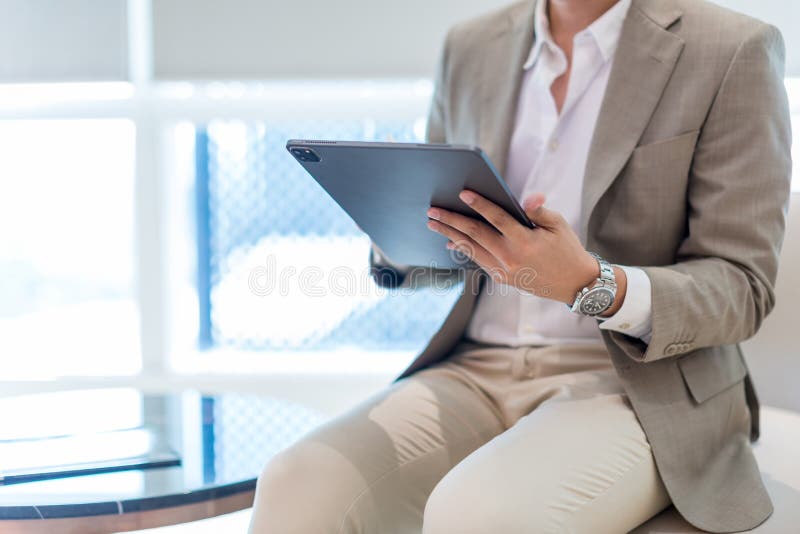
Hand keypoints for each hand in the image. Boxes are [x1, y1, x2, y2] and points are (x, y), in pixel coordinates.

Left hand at [426, 190, 599, 304]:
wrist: (573, 283)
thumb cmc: (566, 248)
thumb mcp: (557, 225)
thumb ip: (538, 211)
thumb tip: (528, 198)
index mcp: (525, 240)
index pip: (497, 218)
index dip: (479, 204)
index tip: (462, 193)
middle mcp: (511, 256)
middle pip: (475, 234)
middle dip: (451, 221)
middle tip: (432, 210)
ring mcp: (504, 270)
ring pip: (471, 248)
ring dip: (450, 234)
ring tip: (433, 223)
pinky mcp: (502, 278)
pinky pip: (477, 260)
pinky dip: (463, 250)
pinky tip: (451, 241)